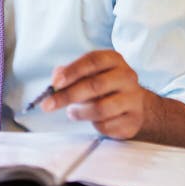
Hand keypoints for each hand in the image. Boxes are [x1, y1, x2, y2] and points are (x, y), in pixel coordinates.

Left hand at [40, 49, 184, 147]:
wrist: (136, 105)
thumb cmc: (104, 86)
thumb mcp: (89, 73)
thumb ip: (70, 73)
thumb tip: (56, 79)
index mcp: (114, 60)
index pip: (92, 61)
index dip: (72, 71)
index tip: (55, 83)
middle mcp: (127, 76)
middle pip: (95, 86)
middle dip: (67, 96)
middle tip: (48, 105)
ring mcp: (133, 99)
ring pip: (101, 108)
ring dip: (80, 112)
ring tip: (72, 112)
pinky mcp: (133, 120)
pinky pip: (107, 125)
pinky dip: (94, 125)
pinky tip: (92, 120)